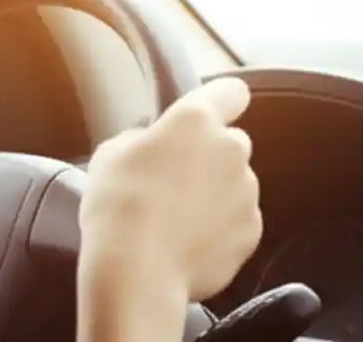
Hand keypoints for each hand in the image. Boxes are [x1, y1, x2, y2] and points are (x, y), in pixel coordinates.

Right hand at [79, 77, 261, 301]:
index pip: (230, 92)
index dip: (220, 102)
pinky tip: (187, 242)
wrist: (136, 271)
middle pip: (232, 141)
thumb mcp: (112, 153)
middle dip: (210, 155)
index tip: (205, 116)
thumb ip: (143, 139)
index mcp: (196, 120)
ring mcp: (246, 193)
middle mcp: (231, 150)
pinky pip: (238, 221)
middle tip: (174, 178)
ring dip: (215, 193)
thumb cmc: (117, 204)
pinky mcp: (251, 233)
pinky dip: (220, 228)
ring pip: (235, 184)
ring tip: (176, 219)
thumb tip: (152, 146)